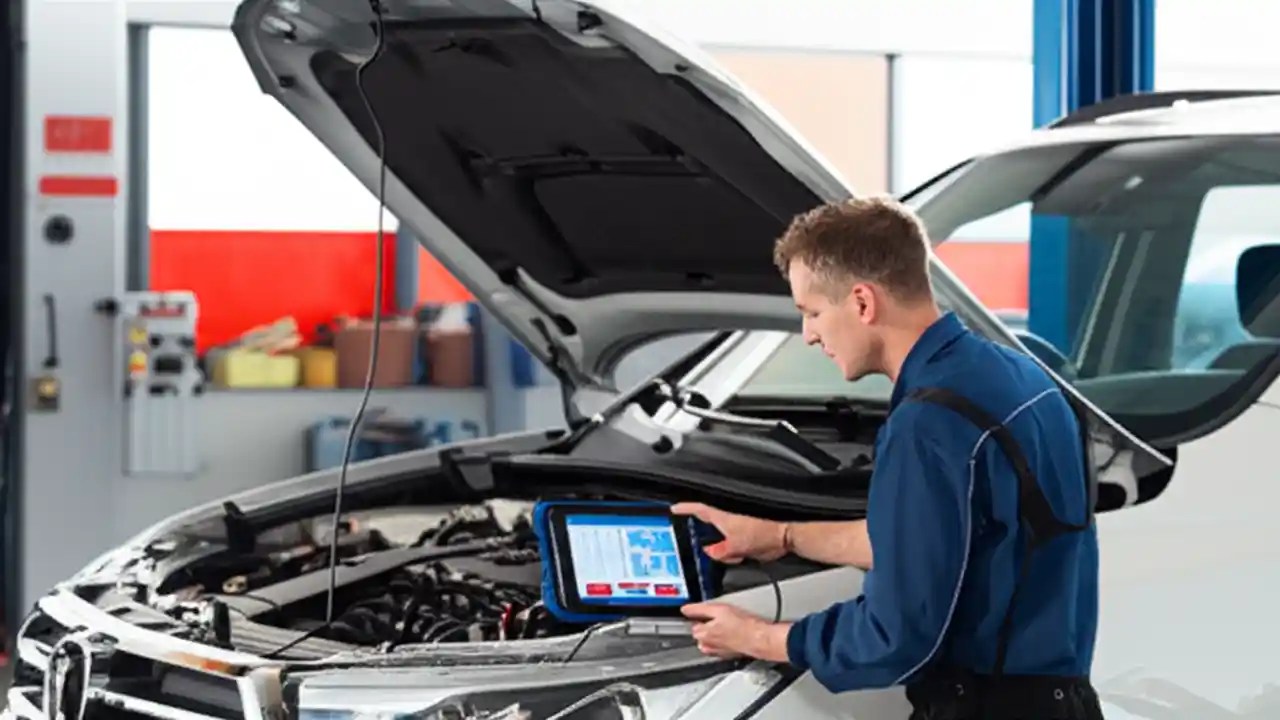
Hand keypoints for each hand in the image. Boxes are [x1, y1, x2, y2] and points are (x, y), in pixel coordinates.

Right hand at [670, 502, 786, 563]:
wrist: (783, 536)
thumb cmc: (764, 533)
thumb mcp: (738, 545)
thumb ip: (720, 550)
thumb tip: (709, 552)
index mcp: (723, 517)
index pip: (699, 509)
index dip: (685, 508)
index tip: (674, 509)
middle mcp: (728, 520)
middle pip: (707, 527)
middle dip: (707, 539)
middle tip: (707, 547)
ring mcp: (734, 528)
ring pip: (718, 540)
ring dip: (723, 549)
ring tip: (737, 553)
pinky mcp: (741, 536)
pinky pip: (729, 546)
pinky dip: (731, 553)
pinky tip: (742, 554)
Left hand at [681, 602, 790, 661]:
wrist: (759, 639)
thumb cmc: (742, 626)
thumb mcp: (718, 609)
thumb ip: (699, 609)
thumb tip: (686, 609)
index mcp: (702, 635)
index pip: (692, 623)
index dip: (700, 615)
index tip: (708, 611)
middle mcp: (707, 646)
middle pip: (701, 632)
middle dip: (708, 624)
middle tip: (721, 617)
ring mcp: (717, 652)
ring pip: (710, 639)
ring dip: (716, 632)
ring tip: (728, 625)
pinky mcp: (727, 654)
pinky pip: (721, 645)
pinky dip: (724, 639)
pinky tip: (733, 633)